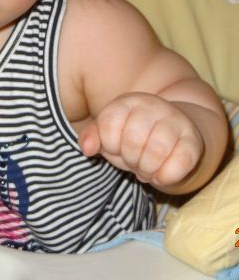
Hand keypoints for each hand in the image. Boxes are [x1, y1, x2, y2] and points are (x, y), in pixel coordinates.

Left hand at [78, 93, 203, 187]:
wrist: (176, 134)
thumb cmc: (134, 137)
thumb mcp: (110, 134)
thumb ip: (93, 137)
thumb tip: (86, 149)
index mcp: (127, 102)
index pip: (108, 125)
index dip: (109, 145)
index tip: (115, 148)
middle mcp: (152, 106)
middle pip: (132, 141)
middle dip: (129, 159)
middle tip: (133, 161)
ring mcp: (175, 121)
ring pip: (156, 152)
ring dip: (147, 169)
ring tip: (146, 169)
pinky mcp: (193, 140)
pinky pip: (180, 163)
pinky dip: (166, 177)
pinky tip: (161, 176)